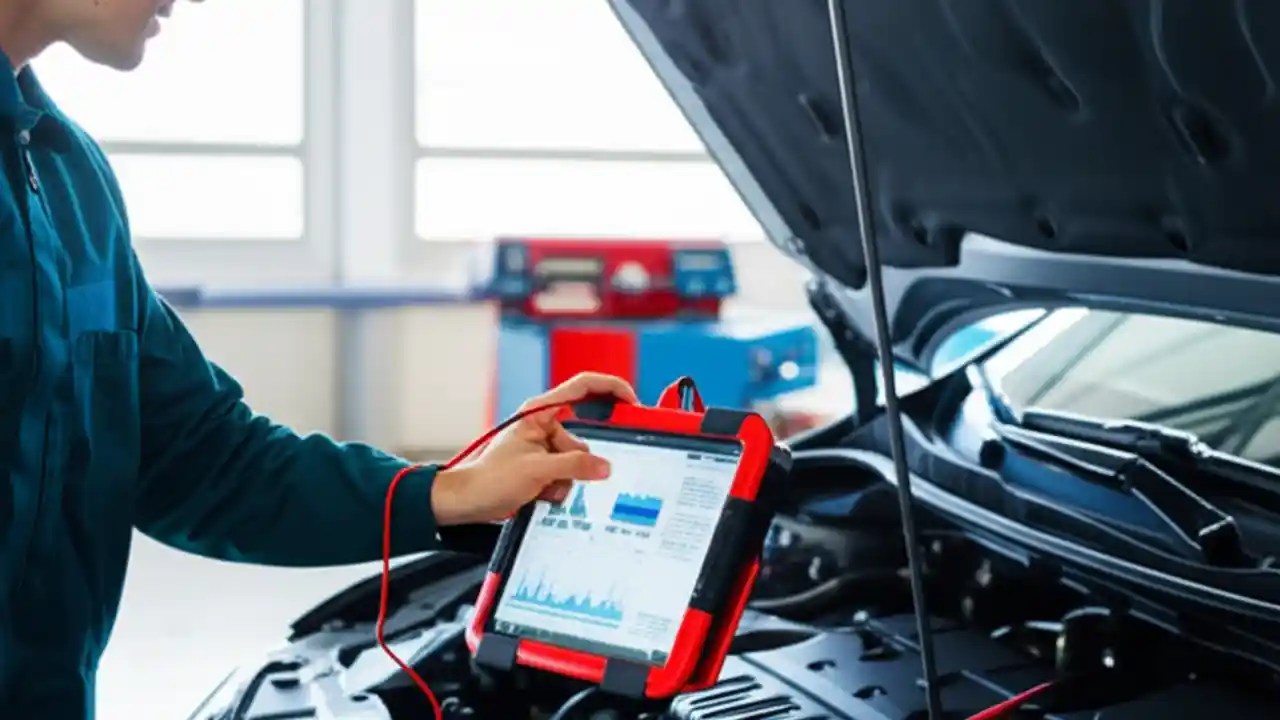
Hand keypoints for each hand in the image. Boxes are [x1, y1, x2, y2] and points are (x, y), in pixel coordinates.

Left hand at [430, 372, 638, 525]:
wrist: (466, 502)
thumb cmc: (489, 478)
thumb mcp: (537, 470)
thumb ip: (574, 466)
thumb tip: (605, 466)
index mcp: (540, 411)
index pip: (583, 387)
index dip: (612, 388)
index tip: (633, 403)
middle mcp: (544, 425)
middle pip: (583, 438)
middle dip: (579, 462)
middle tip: (564, 475)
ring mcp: (544, 448)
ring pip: (577, 462)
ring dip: (566, 480)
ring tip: (543, 489)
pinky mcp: (543, 468)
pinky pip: (567, 476)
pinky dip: (559, 488)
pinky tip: (541, 494)